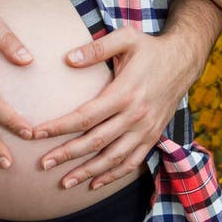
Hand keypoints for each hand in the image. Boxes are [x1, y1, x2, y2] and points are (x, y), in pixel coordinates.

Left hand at [32, 26, 186, 189]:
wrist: (183, 60)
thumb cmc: (150, 47)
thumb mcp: (126, 38)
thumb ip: (97, 48)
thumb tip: (68, 59)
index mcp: (124, 92)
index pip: (85, 116)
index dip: (59, 127)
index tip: (37, 133)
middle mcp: (135, 116)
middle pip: (95, 142)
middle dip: (66, 155)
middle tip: (42, 164)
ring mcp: (146, 129)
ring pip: (112, 158)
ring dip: (87, 172)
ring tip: (64, 182)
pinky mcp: (153, 136)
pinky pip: (132, 162)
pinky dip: (113, 175)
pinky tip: (95, 183)